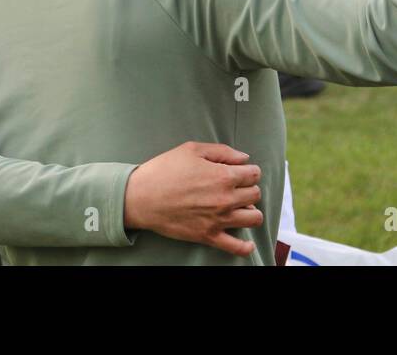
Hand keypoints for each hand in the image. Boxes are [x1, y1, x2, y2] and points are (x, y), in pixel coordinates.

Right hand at [123, 142, 263, 256]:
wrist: (141, 197)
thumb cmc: (165, 170)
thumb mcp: (192, 150)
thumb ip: (222, 152)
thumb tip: (244, 159)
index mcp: (223, 176)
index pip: (253, 174)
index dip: (249, 171)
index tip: (241, 172)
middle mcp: (226, 199)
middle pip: (255, 194)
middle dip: (248, 188)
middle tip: (236, 187)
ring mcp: (218, 220)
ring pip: (253, 219)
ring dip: (250, 211)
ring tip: (239, 208)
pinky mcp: (208, 236)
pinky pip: (236, 247)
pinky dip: (245, 247)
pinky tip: (247, 243)